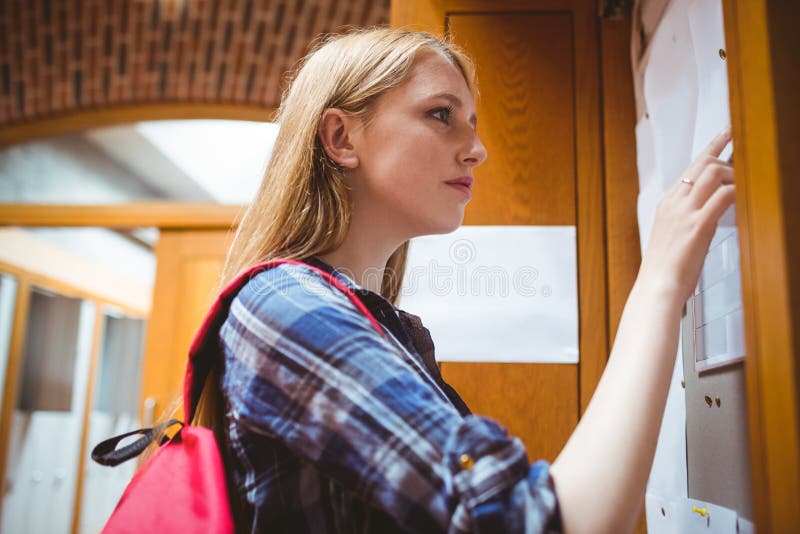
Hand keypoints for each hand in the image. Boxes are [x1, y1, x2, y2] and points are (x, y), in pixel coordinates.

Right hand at [638, 128, 735, 305]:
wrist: (657, 287)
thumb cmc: (664, 270)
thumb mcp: (671, 237)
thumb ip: (686, 220)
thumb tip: (707, 214)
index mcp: (667, 205)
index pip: (690, 168)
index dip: (710, 149)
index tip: (724, 135)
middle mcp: (674, 203)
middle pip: (702, 164)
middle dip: (726, 155)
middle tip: (744, 153)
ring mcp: (685, 213)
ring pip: (713, 174)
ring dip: (734, 174)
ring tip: (745, 184)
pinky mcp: (698, 226)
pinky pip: (724, 197)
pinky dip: (738, 192)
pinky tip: (745, 197)